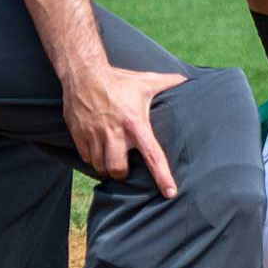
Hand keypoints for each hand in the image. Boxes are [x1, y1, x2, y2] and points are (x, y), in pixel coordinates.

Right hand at [64, 66, 188, 195]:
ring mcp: (94, 135)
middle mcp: (115, 133)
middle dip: (123, 174)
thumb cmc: (120, 79)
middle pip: (118, 169)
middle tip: (126, 168)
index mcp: (135, 123)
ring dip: (107, 169)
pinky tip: (99, 154)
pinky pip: (85, 158)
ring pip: (100, 167)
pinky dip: (93, 160)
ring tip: (112, 161)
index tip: (170, 193)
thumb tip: (189, 80)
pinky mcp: (78, 135)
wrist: (84, 74)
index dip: (162, 176)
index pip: (152, 155)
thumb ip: (169, 82)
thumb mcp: (146, 81)